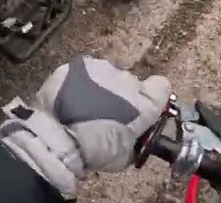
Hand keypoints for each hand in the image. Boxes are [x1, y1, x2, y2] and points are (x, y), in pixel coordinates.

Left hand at [0, 56, 170, 197]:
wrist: (59, 138)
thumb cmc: (97, 152)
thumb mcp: (127, 155)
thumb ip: (137, 137)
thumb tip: (134, 133)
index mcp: (145, 101)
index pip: (161, 87)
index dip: (152, 99)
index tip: (142, 111)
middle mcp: (127, 78)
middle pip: (131, 83)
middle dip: (122, 96)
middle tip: (108, 115)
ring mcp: (101, 68)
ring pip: (107, 75)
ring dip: (102, 88)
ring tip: (85, 107)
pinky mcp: (77, 65)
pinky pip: (84, 72)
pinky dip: (80, 83)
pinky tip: (70, 98)